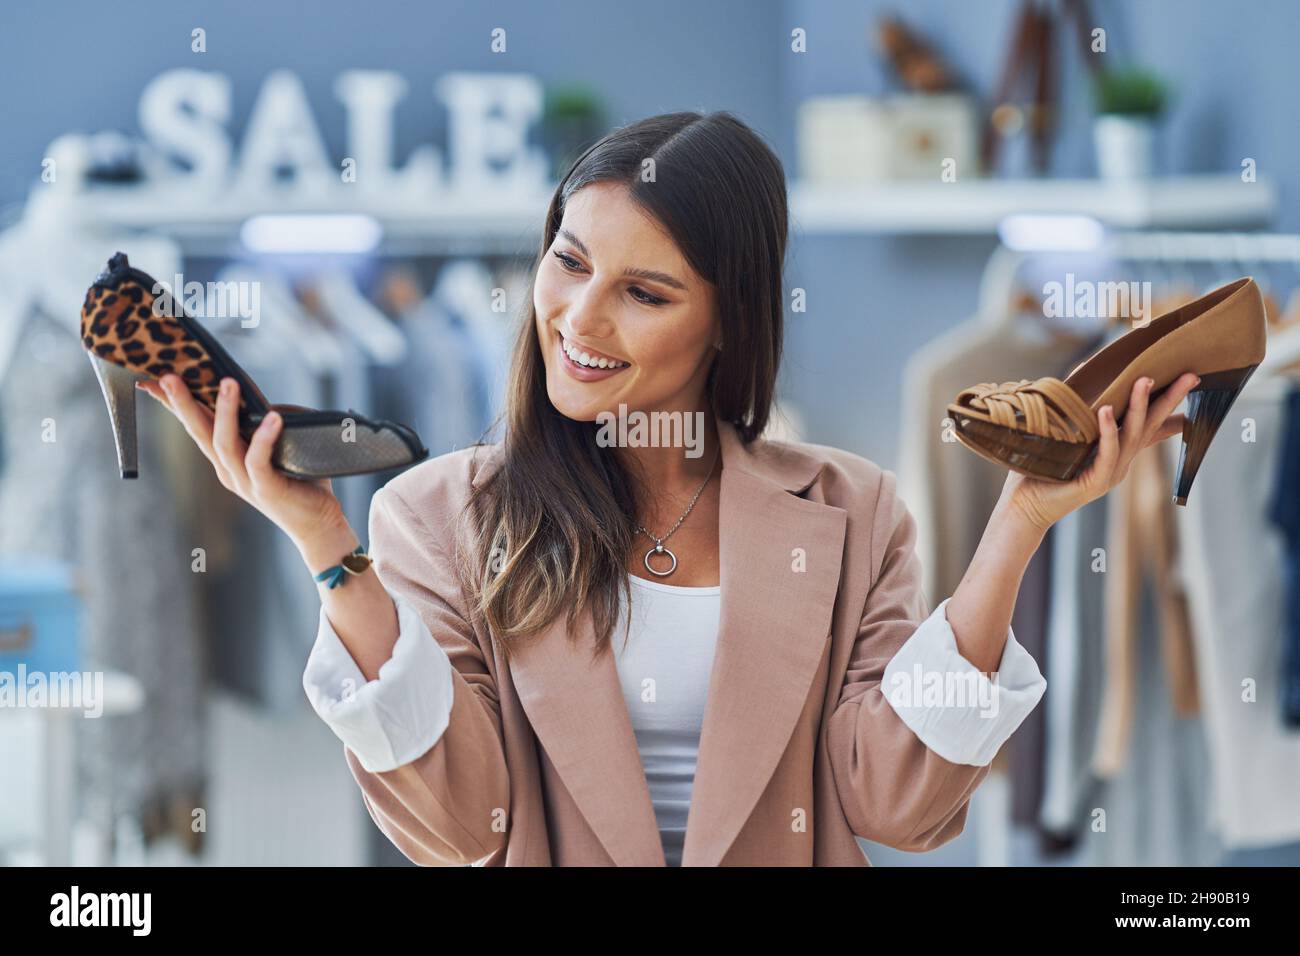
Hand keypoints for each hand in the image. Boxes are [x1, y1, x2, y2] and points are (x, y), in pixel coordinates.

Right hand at [138, 373, 351, 554]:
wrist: (318, 526)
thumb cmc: (301, 484)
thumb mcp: (279, 450)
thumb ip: (267, 429)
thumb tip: (267, 404)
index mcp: (226, 461)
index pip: (196, 427)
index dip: (174, 405)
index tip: (154, 380)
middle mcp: (228, 471)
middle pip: (199, 432)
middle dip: (183, 403)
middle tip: (168, 376)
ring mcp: (244, 481)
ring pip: (224, 443)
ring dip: (225, 411)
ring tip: (228, 382)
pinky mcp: (266, 489)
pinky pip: (258, 460)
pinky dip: (263, 438)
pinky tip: (273, 417)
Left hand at [1003, 371, 1201, 531]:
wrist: (1026, 508)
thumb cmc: (1042, 469)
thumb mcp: (1066, 434)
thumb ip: (1078, 406)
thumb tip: (1083, 368)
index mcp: (1117, 451)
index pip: (1151, 425)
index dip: (1171, 406)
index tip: (1192, 381)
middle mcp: (1120, 461)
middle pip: (1150, 425)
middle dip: (1170, 399)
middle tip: (1190, 376)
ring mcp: (1111, 473)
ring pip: (1131, 435)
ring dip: (1138, 406)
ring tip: (1144, 380)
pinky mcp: (1095, 482)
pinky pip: (1106, 453)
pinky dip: (1107, 431)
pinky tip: (1104, 410)